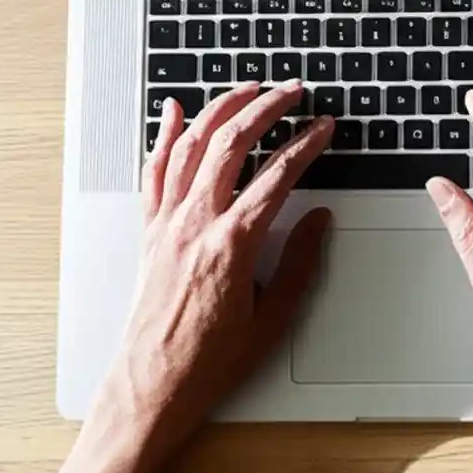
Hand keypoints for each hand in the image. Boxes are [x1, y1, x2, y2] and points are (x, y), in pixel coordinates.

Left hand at [114, 81, 332, 441]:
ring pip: (191, 146)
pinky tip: (172, 112)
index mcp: (233, 244)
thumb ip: (300, 262)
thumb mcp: (273, 317)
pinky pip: (155, 170)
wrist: (153, 383)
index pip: (278, 176)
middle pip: (231, 144)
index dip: (306, 144)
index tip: (324, 127)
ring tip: (246, 89)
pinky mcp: (149, 231)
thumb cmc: (211, 359)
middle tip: (291, 92)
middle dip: (265, 108)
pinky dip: (164, 135)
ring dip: (220, 109)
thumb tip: (318, 220)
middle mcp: (195, 224)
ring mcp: (167, 223)